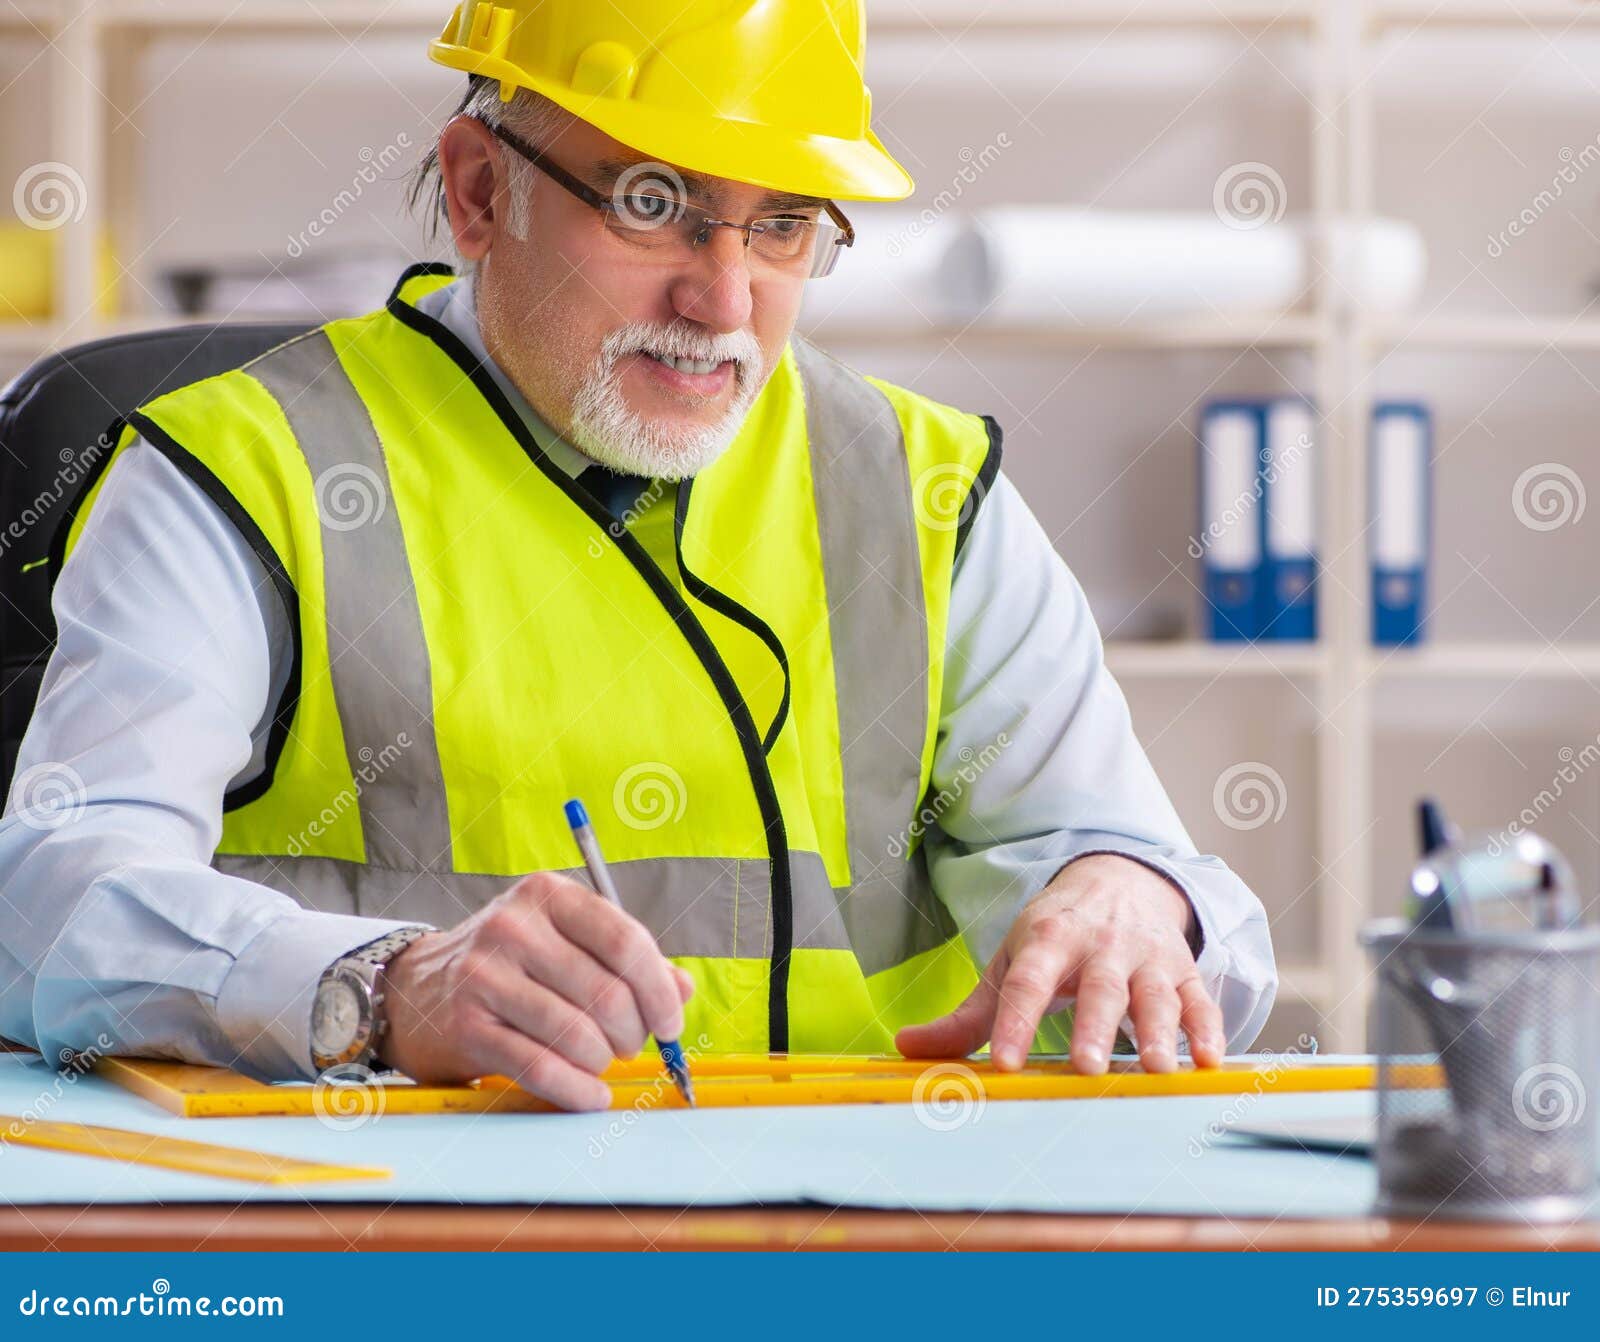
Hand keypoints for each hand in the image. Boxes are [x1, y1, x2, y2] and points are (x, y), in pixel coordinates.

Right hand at [377, 872, 693, 1110]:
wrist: (417, 989)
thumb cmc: (510, 965)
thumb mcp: (565, 941)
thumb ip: (626, 959)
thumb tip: (681, 990)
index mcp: (549, 896)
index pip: (625, 941)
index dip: (658, 990)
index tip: (670, 1023)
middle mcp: (514, 927)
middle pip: (607, 994)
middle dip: (633, 1033)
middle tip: (629, 1046)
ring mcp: (486, 975)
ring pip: (578, 1034)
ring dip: (602, 1062)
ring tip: (599, 1062)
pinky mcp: (468, 1025)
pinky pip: (542, 1067)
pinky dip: (577, 1090)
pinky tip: (589, 1094)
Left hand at [896, 853, 1223, 1073]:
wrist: (1119, 880)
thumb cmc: (1055, 935)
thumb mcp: (1010, 962)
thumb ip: (968, 1014)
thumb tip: (907, 1048)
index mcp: (1048, 940)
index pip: (1028, 982)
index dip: (1015, 1021)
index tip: (1006, 1063)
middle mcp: (1100, 945)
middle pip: (1098, 987)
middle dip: (1094, 1026)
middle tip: (1087, 1066)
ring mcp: (1146, 957)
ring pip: (1154, 993)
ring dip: (1157, 1030)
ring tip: (1155, 1068)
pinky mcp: (1184, 970)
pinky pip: (1199, 999)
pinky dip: (1207, 1028)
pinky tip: (1208, 1060)